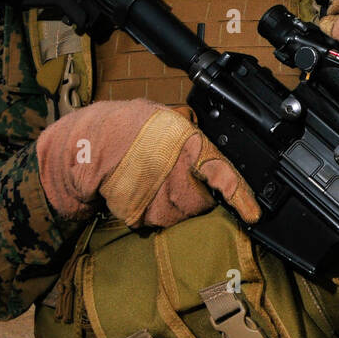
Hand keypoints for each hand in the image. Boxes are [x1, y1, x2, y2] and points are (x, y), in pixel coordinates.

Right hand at [36, 99, 260, 227]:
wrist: (85, 146)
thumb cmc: (124, 126)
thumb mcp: (164, 117)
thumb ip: (188, 130)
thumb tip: (201, 133)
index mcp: (191, 148)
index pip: (224, 176)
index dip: (241, 197)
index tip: (253, 213)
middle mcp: (180, 178)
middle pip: (202, 201)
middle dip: (196, 194)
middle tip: (174, 176)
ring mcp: (161, 201)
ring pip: (180, 214)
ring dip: (172, 203)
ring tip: (152, 180)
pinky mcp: (143, 217)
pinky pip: (156, 220)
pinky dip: (151, 210)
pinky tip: (139, 190)